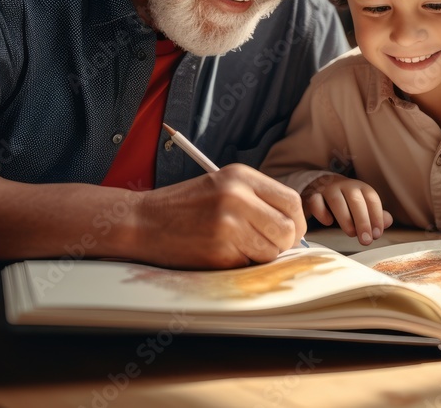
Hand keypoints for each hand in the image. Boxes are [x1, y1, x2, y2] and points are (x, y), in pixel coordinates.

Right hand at [135, 163, 306, 267]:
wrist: (142, 221)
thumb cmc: (183, 206)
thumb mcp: (222, 185)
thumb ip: (257, 199)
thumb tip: (293, 226)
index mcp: (241, 176)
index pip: (291, 200)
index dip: (297, 220)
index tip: (292, 231)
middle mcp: (238, 196)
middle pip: (288, 228)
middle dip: (284, 243)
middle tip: (268, 245)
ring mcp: (229, 224)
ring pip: (272, 251)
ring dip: (261, 255)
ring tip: (238, 246)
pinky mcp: (219, 250)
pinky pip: (249, 264)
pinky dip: (241, 264)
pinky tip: (222, 252)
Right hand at [301, 175, 392, 244]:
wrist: (320, 185)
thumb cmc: (346, 201)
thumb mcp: (362, 205)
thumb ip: (375, 214)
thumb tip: (388, 221)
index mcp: (360, 187)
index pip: (372, 199)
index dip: (376, 217)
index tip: (377, 234)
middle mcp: (344, 185)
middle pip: (356, 200)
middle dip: (363, 221)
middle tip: (366, 240)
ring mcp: (327, 189)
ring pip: (337, 201)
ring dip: (346, 220)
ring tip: (351, 234)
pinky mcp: (312, 195)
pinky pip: (316, 202)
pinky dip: (322, 213)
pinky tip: (328, 222)